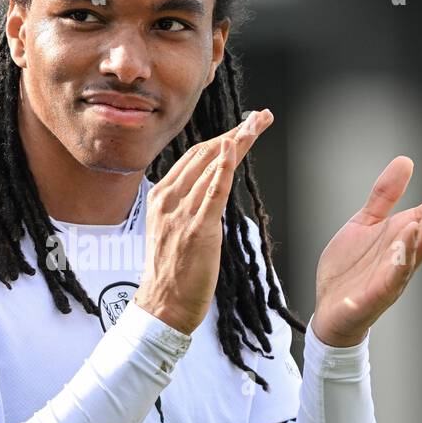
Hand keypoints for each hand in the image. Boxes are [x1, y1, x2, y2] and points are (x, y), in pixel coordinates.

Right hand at [134, 108, 274, 334]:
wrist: (163, 305)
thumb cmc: (171, 273)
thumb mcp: (170, 229)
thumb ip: (184, 205)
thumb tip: (206, 189)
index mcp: (160, 197)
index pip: (193, 157)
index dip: (220, 139)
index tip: (241, 127)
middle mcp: (167, 200)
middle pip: (204, 154)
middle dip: (235, 132)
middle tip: (260, 117)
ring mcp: (181, 214)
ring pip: (211, 167)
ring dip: (238, 141)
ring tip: (259, 123)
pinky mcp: (197, 229)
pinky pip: (212, 192)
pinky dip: (223, 168)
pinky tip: (235, 148)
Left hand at [311, 157, 421, 346]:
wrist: (330, 309)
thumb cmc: (351, 267)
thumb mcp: (366, 222)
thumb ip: (386, 195)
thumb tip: (407, 160)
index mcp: (405, 236)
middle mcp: (406, 254)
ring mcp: (394, 275)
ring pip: (417, 252)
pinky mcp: (377, 294)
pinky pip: (392, 278)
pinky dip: (399, 263)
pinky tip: (404, 244)